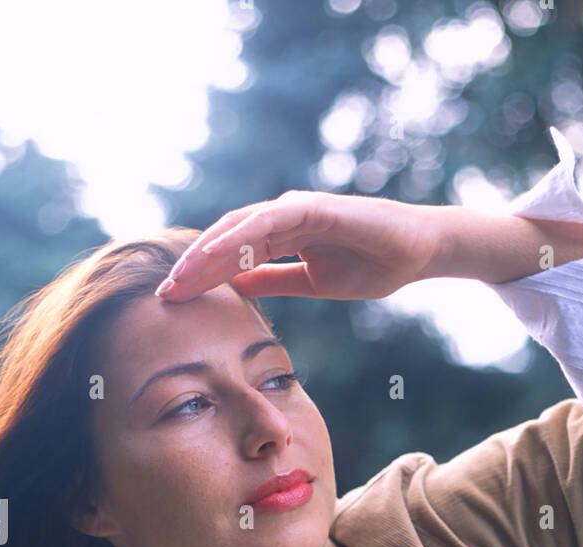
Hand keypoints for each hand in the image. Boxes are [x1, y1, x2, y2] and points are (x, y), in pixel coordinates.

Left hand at [155, 189, 444, 302]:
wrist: (419, 250)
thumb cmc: (373, 263)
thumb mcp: (313, 282)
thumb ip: (275, 280)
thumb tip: (237, 286)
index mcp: (281, 235)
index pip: (231, 255)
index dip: (201, 277)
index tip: (175, 302)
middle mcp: (282, 217)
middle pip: (225, 240)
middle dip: (193, 267)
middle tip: (164, 294)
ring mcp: (296, 209)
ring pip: (238, 228)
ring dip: (206, 253)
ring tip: (180, 278)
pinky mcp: (313, 209)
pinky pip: (268, 222)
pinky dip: (240, 236)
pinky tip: (217, 256)